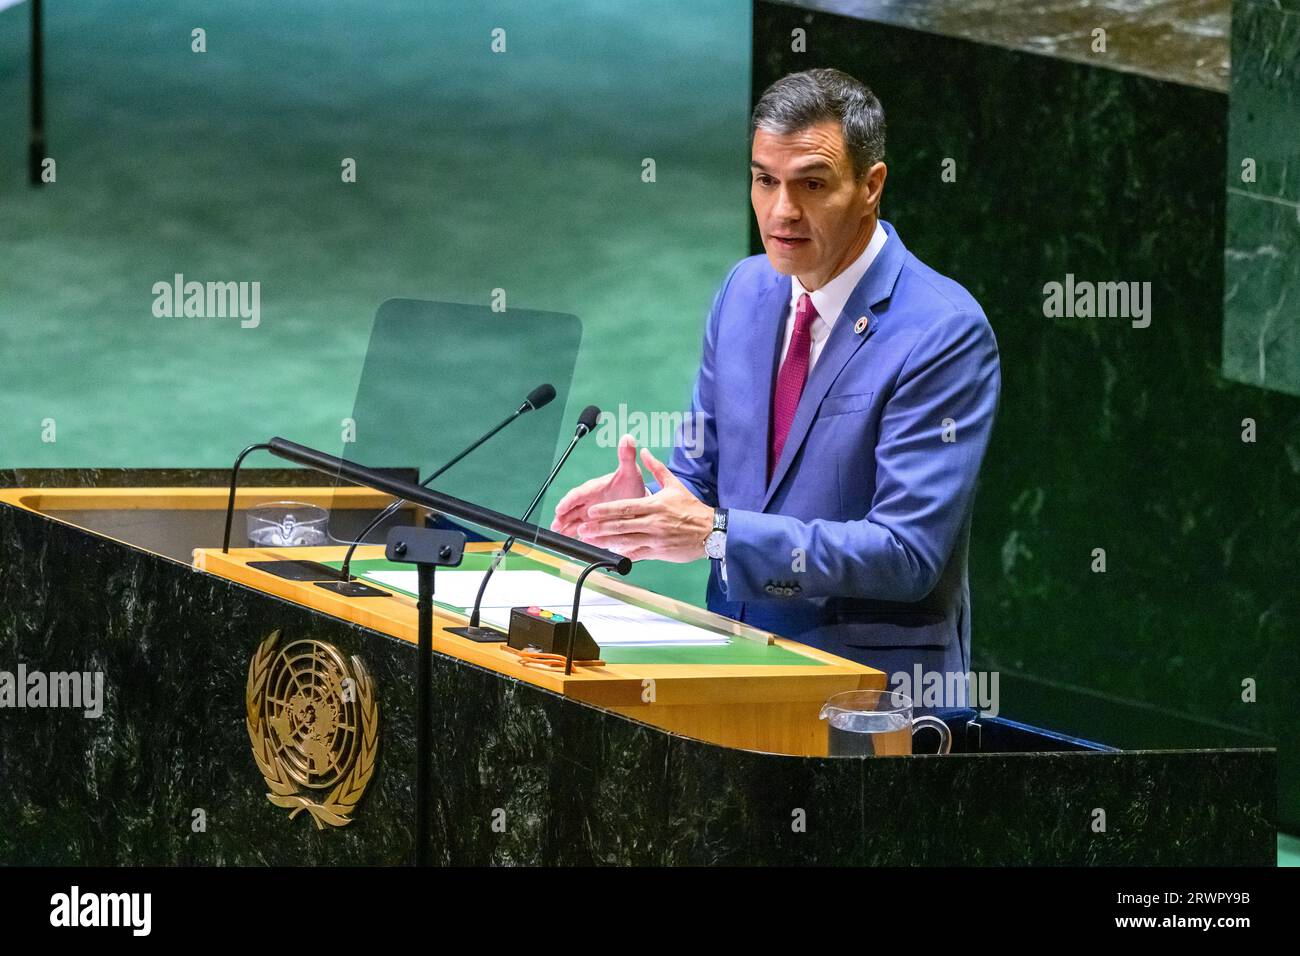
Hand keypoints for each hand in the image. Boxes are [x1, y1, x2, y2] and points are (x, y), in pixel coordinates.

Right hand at [551, 434, 646, 537]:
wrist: (638, 501)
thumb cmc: (631, 485)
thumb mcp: (630, 471)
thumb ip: (626, 456)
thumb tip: (628, 438)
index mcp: (595, 487)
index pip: (579, 493)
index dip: (569, 501)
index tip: (561, 508)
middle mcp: (589, 501)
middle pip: (572, 509)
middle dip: (563, 517)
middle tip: (555, 525)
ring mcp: (590, 513)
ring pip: (574, 521)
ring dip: (566, 528)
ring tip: (559, 535)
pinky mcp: (594, 524)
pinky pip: (583, 531)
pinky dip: (578, 537)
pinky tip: (572, 544)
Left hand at [575, 447, 712, 562]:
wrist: (711, 531)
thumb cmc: (691, 508)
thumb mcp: (674, 484)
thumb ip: (656, 468)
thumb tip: (643, 451)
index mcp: (655, 505)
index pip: (626, 507)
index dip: (607, 510)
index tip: (592, 511)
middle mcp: (653, 522)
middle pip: (621, 525)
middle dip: (600, 527)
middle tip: (583, 528)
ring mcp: (655, 539)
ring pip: (626, 540)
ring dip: (606, 541)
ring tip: (590, 540)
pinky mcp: (658, 552)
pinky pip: (637, 553)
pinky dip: (622, 553)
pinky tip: (609, 553)